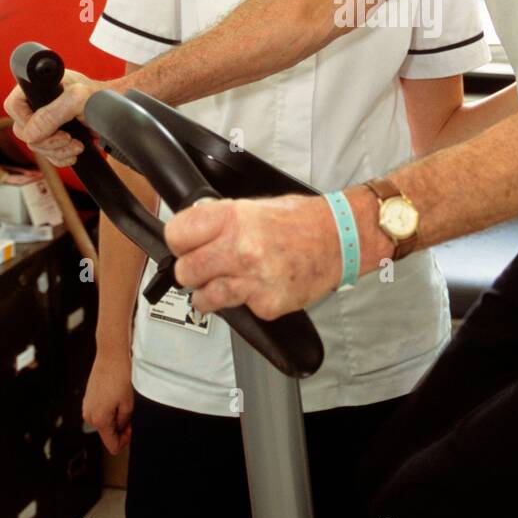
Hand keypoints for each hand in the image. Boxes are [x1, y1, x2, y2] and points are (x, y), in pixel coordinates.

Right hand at [4, 69, 104, 165]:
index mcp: (37, 86)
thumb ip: (52, 114)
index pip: (13, 106)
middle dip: (47, 141)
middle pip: (23, 131)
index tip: (54, 126)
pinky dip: (60, 157)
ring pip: (35, 145)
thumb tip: (30, 135)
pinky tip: (74, 153)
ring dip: (56, 151)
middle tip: (69, 138)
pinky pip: (45, 154)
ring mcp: (43, 120)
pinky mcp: (53, 135)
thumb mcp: (78, 100)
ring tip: (78, 145)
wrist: (116, 112)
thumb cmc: (100, 97)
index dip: (28, 121)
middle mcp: (36, 102)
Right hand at [83, 349, 134, 454]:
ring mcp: (86, 407)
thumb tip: (120, 429)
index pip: (112, 446)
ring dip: (115, 417)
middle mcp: (89, 416)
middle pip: (107, 434)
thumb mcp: (128, 404)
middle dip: (120, 427)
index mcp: (99, 420)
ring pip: (104, 423)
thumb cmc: (120, 376)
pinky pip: (100, 412)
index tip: (131, 429)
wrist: (111, 355)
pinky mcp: (87, 399)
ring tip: (123, 401)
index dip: (125, 441)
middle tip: (130, 411)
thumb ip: (124, 422)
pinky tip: (116, 396)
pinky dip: (109, 409)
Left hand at [165, 194, 342, 320]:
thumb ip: (221, 220)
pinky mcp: (266, 305)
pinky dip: (245, 302)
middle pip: (185, 271)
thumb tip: (193, 231)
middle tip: (207, 267)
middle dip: (193, 271)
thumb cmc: (302, 222)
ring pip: (203, 298)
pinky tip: (258, 287)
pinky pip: (238, 310)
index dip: (180, 242)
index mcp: (233, 218)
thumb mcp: (254, 206)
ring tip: (228, 281)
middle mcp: (239, 248)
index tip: (185, 246)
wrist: (341, 239)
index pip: (177, 234)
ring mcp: (252, 280)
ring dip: (210, 293)